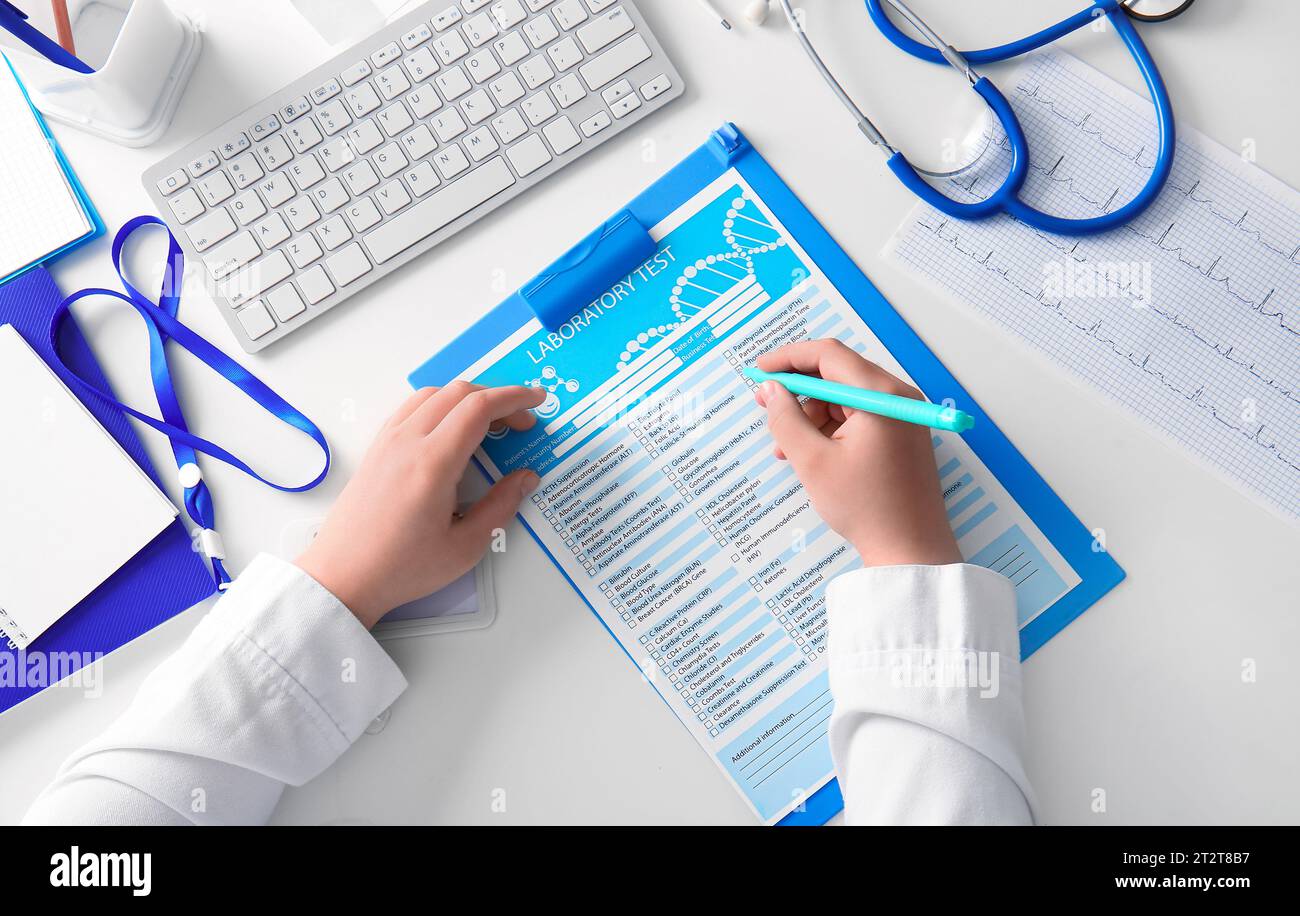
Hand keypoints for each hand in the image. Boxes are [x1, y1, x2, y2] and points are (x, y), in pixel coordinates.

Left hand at [297, 383, 543, 627]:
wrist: (343, 576)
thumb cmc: (401, 568)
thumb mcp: (465, 547)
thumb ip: (501, 506)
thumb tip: (525, 478)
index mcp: (433, 464)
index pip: (479, 408)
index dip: (514, 398)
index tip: (536, 402)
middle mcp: (407, 442)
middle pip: (458, 392)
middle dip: (497, 397)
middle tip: (521, 422)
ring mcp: (388, 441)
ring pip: (433, 393)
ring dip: (467, 397)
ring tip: (489, 422)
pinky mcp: (377, 448)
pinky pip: (412, 407)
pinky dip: (441, 404)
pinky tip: (452, 427)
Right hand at [755, 339, 960, 567]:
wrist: (910, 550)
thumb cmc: (865, 506)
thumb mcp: (812, 461)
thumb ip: (786, 419)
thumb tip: (770, 388)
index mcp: (880, 395)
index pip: (829, 355)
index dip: (789, 358)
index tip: (759, 370)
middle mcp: (896, 397)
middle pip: (837, 374)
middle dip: (798, 390)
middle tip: (765, 405)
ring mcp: (902, 416)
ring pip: (844, 398)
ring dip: (811, 415)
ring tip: (784, 447)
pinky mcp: (901, 435)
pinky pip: (858, 418)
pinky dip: (830, 429)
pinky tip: (807, 453)